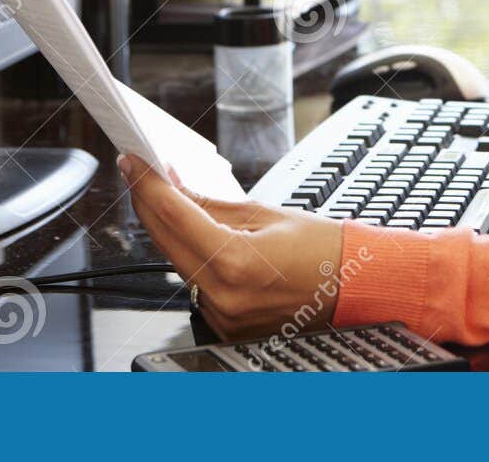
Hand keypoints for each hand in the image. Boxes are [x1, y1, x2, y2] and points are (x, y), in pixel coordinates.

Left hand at [118, 154, 346, 340]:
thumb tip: (176, 188)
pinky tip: (194, 236)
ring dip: (169, 231)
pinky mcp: (225, 327)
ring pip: (177, 264)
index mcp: (235, 262)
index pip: (173, 215)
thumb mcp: (267, 214)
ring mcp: (222, 316)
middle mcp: (223, 296)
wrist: (355, 290)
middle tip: (141, 174)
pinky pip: (195, 285)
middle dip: (149, 204)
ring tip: (170, 200)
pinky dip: (191, 257)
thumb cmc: (324, 252)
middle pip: (164, 242)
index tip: (132, 162)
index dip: (147, 184)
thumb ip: (213, 205)